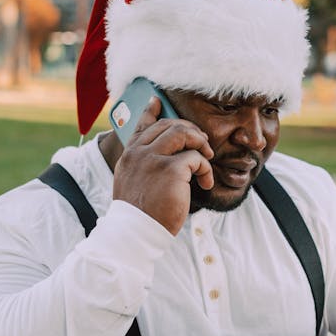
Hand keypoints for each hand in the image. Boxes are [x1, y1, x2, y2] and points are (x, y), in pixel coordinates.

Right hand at [112, 96, 214, 234]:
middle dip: (190, 130)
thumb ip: (142, 166)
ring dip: (200, 143)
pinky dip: (205, 168)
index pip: (140, 125)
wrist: (136, 233)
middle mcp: (139, 153)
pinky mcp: (171, 170)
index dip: (151, 111)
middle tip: (203, 143)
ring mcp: (154, 159)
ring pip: (183, 134)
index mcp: (129, 155)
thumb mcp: (132, 184)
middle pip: (169, 126)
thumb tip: (161, 158)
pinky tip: (205, 182)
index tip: (157, 101)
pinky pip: (196, 158)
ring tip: (207, 158)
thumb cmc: (139, 214)